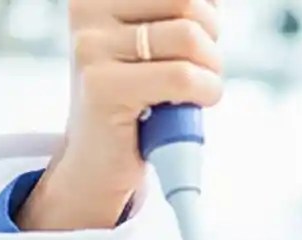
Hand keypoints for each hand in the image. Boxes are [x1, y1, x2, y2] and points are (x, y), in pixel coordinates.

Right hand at [17, 0, 221, 230]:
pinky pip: (183, 77)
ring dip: (210, 71)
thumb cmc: (136, 101)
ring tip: (192, 91)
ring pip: (190, 38)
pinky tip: (191, 106)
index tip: (195, 41)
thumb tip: (212, 1)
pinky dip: (205, 92)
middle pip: (189, 4)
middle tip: (197, 70)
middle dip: (210, 41)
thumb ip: (179, 14)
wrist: (98, 162)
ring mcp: (91, 48)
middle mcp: (89, 11)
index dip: (205, 12)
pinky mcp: (102, 86)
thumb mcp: (155, 45)